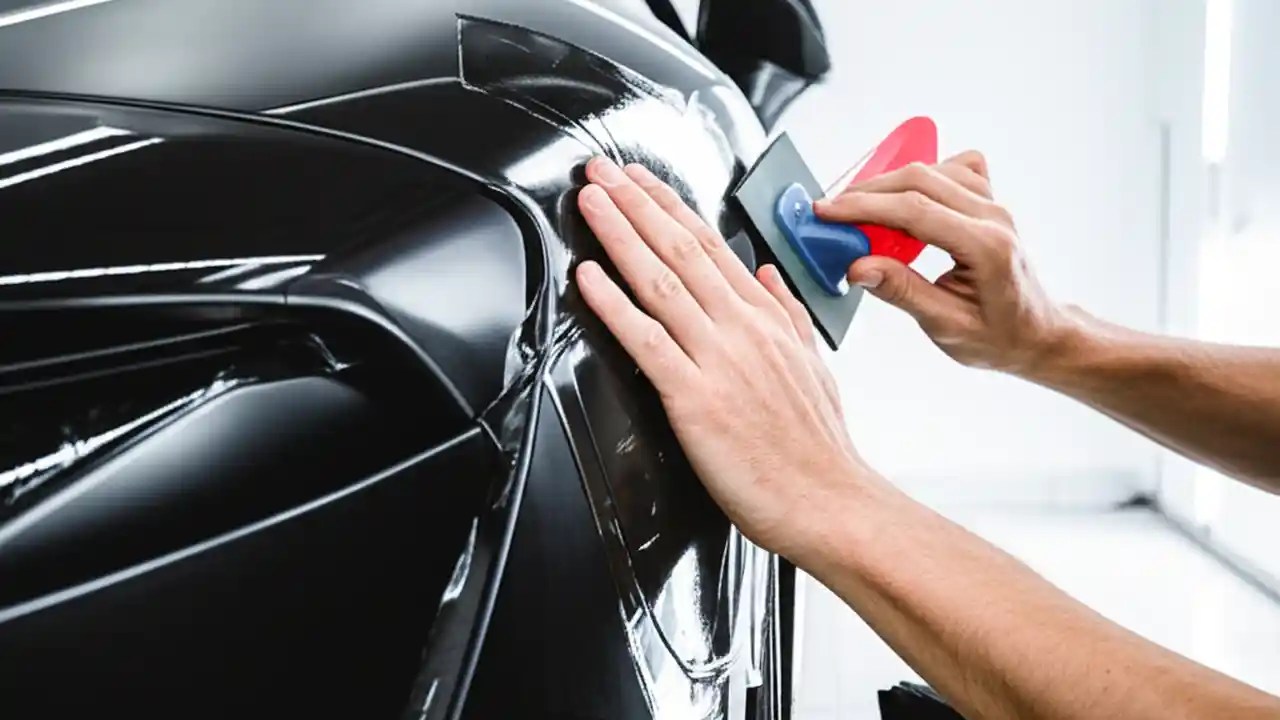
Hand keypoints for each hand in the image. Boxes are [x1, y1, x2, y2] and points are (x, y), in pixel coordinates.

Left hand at [574, 157, 875, 557]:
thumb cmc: (819, 447)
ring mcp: (720, 359)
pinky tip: (590, 277)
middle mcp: (743, 328)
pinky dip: (616, 304)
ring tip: (593, 200)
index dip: (670, 205)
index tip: (641, 179)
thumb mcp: (813, 364)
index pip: (712, 244)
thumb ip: (787, 311)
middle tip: (602, 167)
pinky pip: (648, 340)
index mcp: (767, 318)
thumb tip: (765, 272)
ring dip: (621, 234)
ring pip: (661, 281)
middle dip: (637, 201)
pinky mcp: (695, 398)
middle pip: (681, 248)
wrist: (830, 502)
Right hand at [816, 153, 1072, 375]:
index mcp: (987, 247)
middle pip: (920, 181)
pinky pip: (951, 170)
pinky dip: (918, 179)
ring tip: (856, 209)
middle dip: (867, 192)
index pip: (915, 211)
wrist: (1037, 333)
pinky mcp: (988, 201)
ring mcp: (994, 204)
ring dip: (888, 184)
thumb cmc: (999, 336)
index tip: (828, 211)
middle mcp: (993, 216)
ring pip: (932, 170)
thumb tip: (858, 267)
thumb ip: (903, 292)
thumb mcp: (947, 326)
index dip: (865, 207)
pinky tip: (902, 200)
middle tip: (830, 211)